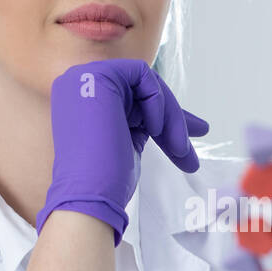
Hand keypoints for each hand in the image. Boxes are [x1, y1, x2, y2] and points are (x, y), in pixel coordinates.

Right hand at [37, 58, 208, 244]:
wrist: (90, 196)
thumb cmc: (107, 182)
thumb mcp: (127, 143)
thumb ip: (139, 123)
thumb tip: (169, 120)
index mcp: (82, 104)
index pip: (132, 102)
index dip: (165, 119)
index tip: (185, 145)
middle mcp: (79, 87)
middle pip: (140, 92)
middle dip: (173, 119)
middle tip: (192, 146)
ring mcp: (84, 79)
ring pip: (146, 84)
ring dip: (170, 116)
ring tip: (180, 149)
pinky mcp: (97, 75)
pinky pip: (142, 74)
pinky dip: (156, 100)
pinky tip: (155, 128)